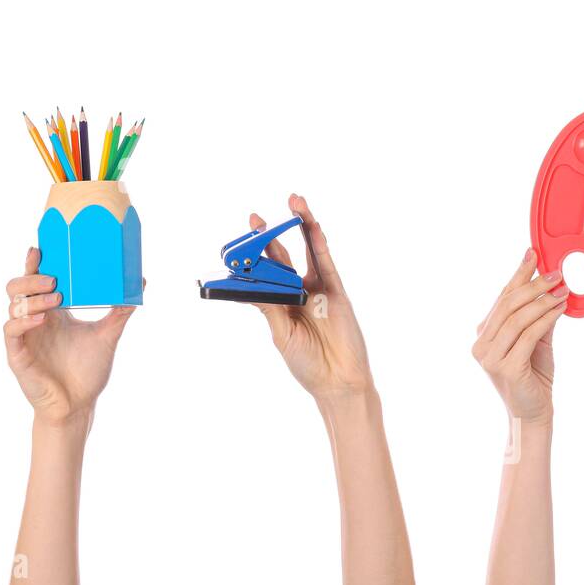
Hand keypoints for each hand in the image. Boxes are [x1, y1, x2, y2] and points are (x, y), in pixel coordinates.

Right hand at [2, 247, 137, 424]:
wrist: (78, 406)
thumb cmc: (88, 371)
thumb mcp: (107, 335)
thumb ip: (120, 310)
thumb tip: (140, 284)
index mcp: (52, 310)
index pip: (35, 279)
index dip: (33, 263)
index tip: (40, 248)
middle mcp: (34, 319)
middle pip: (17, 287)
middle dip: (31, 277)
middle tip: (53, 278)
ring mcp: (24, 336)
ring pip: (13, 305)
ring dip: (33, 298)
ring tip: (55, 298)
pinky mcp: (17, 354)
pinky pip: (11, 330)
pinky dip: (24, 320)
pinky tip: (42, 318)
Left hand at [250, 194, 372, 400]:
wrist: (337, 381)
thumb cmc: (307, 364)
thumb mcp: (281, 334)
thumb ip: (269, 307)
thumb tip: (248, 285)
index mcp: (282, 302)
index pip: (267, 270)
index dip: (257, 251)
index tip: (246, 231)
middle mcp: (300, 291)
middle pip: (286, 255)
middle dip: (274, 233)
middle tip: (258, 215)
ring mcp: (319, 289)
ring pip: (309, 250)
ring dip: (302, 225)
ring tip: (294, 202)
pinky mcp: (337, 291)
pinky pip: (326, 262)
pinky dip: (319, 243)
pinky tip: (313, 226)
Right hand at [472, 250, 566, 425]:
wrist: (534, 413)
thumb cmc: (534, 377)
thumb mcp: (537, 341)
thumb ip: (538, 317)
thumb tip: (552, 287)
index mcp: (484, 335)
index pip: (501, 298)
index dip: (517, 274)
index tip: (532, 254)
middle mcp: (481, 344)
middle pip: (507, 305)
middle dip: (532, 285)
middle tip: (556, 272)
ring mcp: (490, 357)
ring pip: (516, 319)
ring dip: (542, 301)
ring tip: (563, 290)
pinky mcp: (506, 368)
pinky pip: (528, 336)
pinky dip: (546, 319)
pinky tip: (560, 309)